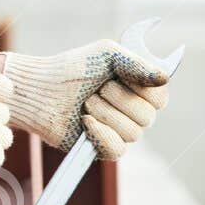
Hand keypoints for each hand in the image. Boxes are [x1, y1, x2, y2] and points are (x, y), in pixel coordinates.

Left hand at [0, 40, 169, 157]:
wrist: (39, 89)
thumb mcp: (106, 54)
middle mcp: (131, 112)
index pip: (160, 98)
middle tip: (95, 90)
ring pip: (133, 133)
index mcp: (137, 89)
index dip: (142, 89)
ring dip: (105, 114)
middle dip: (118, 100)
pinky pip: (118, 151)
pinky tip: (85, 122)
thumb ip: (136, 63)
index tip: (117, 77)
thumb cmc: (72, 68)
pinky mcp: (101, 148)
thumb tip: (164, 78)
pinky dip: (101, 134)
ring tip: (85, 103)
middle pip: (147, 117)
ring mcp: (117, 131)